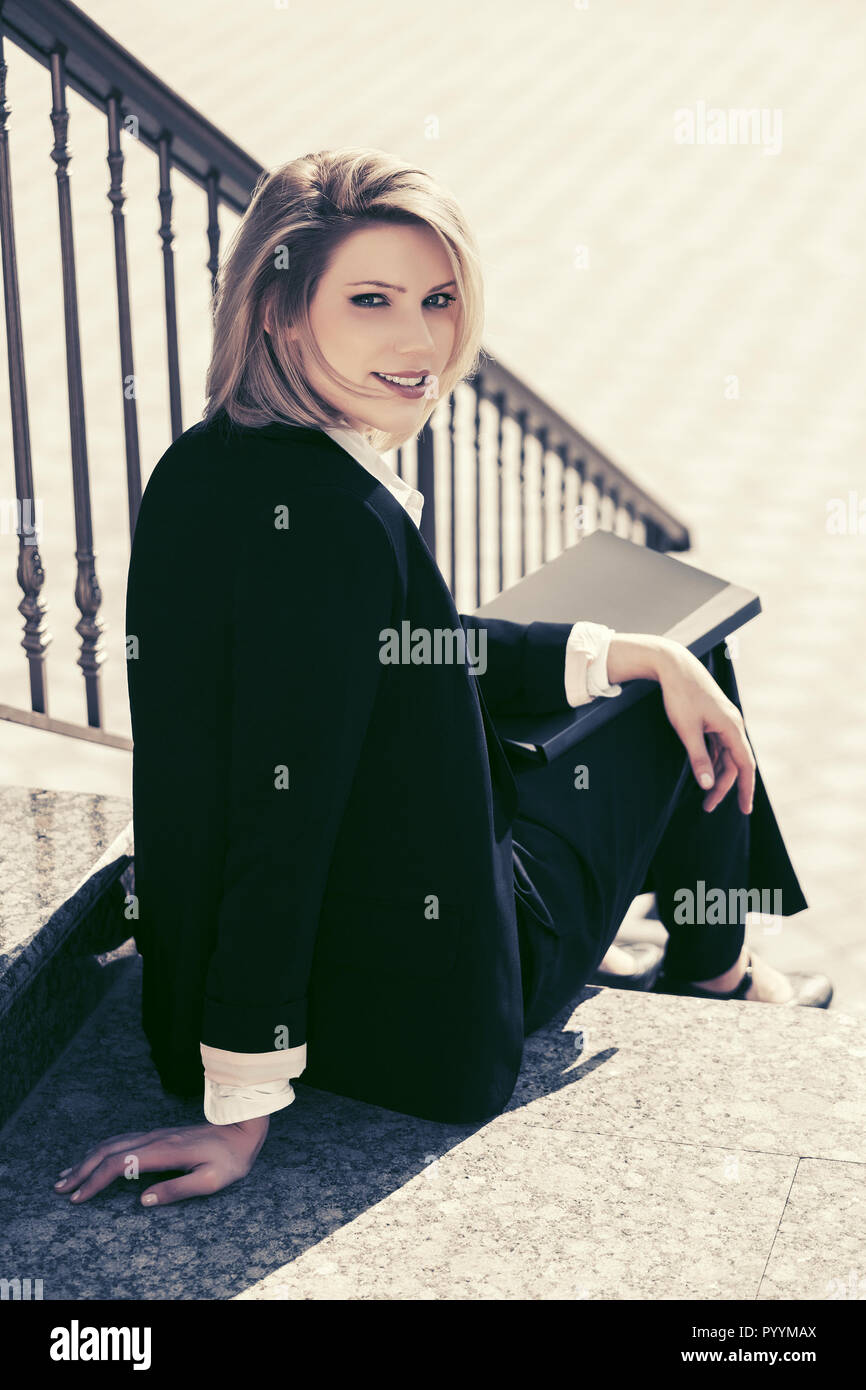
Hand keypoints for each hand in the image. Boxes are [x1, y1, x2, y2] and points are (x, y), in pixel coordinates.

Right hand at [52, 1115, 269, 1206]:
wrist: (242, 1128)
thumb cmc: (230, 1158)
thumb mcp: (211, 1180)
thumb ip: (177, 1190)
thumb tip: (142, 1201)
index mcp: (165, 1150)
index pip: (119, 1164)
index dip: (95, 1181)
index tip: (77, 1198)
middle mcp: (155, 1138)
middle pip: (108, 1151)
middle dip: (81, 1170)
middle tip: (59, 1188)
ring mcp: (155, 1134)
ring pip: (112, 1143)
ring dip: (87, 1159)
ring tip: (66, 1174)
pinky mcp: (158, 1135)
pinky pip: (122, 1140)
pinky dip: (101, 1150)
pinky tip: (93, 1158)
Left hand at [653, 640, 755, 813]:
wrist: (674, 665)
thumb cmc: (680, 696)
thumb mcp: (687, 730)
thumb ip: (698, 758)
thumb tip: (707, 785)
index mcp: (731, 728)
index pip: (745, 766)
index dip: (745, 790)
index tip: (745, 810)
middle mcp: (733, 725)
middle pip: (734, 764)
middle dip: (723, 787)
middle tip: (708, 807)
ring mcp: (724, 721)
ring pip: (726, 755)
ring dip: (717, 775)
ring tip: (704, 796)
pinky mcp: (714, 718)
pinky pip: (718, 746)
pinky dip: (713, 761)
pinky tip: (704, 772)